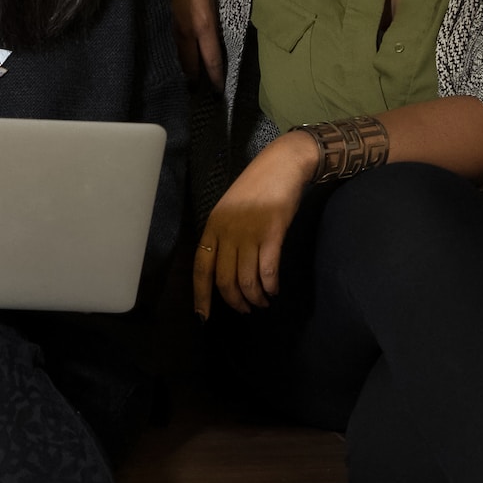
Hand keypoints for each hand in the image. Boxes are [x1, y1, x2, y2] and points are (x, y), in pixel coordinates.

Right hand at [143, 0, 224, 89]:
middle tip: (193, 91)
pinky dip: (159, 58)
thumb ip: (207, 18)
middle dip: (192, 79)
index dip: (215, 78)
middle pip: (189, 66)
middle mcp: (183, 31)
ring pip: (171, 60)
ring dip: (175, 71)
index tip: (217, 93)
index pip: (211, 59)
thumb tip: (208, 39)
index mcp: (202, 22)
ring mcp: (162, 30)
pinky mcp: (146, 26)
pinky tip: (156, 64)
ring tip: (175, 82)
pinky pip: (155, 49)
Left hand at [193, 131, 317, 318]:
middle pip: (224, 279)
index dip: (201, 296)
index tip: (203, 317)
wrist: (281, 166)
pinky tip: (274, 289)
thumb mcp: (229, 210)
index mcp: (212, 227)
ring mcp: (249, 233)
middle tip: (245, 309)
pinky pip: (268, 270)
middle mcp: (227, 232)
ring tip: (262, 301)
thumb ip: (224, 235)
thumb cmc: (255, 188)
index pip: (200, 269)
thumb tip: (225, 268)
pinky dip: (270, 285)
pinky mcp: (272, 234)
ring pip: (247, 279)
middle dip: (235, 301)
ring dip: (255, 297)